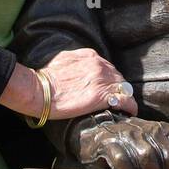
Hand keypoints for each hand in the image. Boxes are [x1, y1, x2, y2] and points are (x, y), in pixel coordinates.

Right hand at [0, 49, 136, 119]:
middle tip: (114, 99)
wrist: (38, 89)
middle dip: (117, 87)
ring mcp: (102, 81)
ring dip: (123, 97)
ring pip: (123, 88)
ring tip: (122, 107)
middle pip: (118, 77)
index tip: (107, 86)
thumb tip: (79, 67)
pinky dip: (130, 106)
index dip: (109, 78)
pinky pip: (125, 101)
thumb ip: (77, 61)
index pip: (108, 67)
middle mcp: (99, 66)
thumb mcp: (63, 59)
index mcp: (90, 56)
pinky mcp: (102, 97)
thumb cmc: (45, 78)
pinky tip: (130, 112)